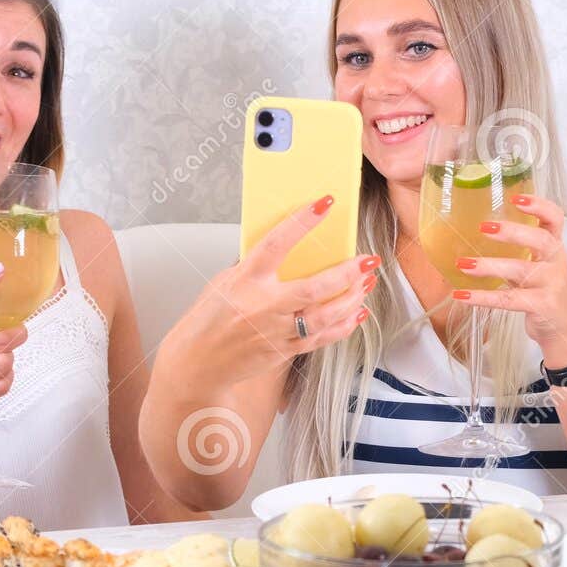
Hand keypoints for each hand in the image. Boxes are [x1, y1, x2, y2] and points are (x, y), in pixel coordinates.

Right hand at [165, 195, 378, 383]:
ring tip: (368, 282)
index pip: (277, 244)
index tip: (324, 203)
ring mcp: (276, 331)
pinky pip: (321, 338)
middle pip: (314, 288)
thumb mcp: (224, 282)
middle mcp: (263, 306)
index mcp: (245, 280)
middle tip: (369, 260)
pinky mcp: (284, 351)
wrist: (197, 362)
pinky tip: (357, 313)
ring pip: (324, 315)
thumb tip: (285, 248)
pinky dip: (343, 326)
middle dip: (347, 273)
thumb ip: (254, 267)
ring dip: (352, 298)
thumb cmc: (208, 318)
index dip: (302, 222)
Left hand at [450, 193, 566, 360]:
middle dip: (513, 232)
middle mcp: (556, 262)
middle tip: (484, 227)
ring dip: (489, 266)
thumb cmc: (547, 294)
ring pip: (520, 270)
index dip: (539, 205)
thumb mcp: (540, 266)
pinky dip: (483, 297)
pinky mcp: (542, 306)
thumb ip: (521, 251)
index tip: (516, 198)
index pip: (555, 218)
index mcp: (555, 248)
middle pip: (541, 240)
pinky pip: (509, 300)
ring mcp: (552, 284)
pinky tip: (462, 295)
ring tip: (463, 264)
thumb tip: (478, 233)